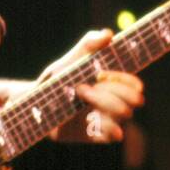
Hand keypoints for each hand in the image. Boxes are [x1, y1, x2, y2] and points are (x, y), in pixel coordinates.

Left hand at [41, 29, 144, 143]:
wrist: (34, 104)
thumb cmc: (56, 80)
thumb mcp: (70, 61)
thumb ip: (88, 45)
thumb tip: (108, 34)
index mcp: (112, 86)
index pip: (134, 85)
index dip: (124, 79)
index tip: (101, 74)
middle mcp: (113, 104)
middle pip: (134, 100)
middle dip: (114, 90)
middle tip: (86, 85)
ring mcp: (105, 120)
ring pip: (125, 114)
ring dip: (105, 102)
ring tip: (80, 94)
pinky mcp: (94, 136)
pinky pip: (112, 136)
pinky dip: (110, 128)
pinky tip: (94, 119)